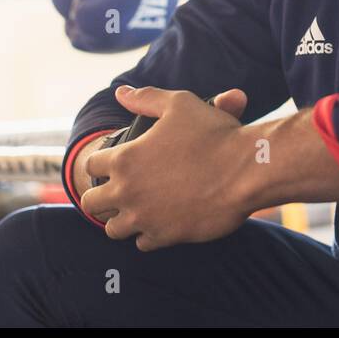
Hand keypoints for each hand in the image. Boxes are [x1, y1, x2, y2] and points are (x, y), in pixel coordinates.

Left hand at [80, 85, 253, 250]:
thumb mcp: (178, 104)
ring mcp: (144, 218)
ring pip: (113, 229)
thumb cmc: (214, 134)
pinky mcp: (164, 236)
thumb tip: (121, 93)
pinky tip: (160, 222)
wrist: (247, 170)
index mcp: (124, 158)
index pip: (91, 166)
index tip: (114, 164)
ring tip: (137, 210)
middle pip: (91, 203)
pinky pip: (142, 244)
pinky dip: (147, 235)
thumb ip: (145, 99)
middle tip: (119, 191)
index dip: (102, 163)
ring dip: (122, 219)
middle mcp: (127, 191)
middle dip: (102, 196)